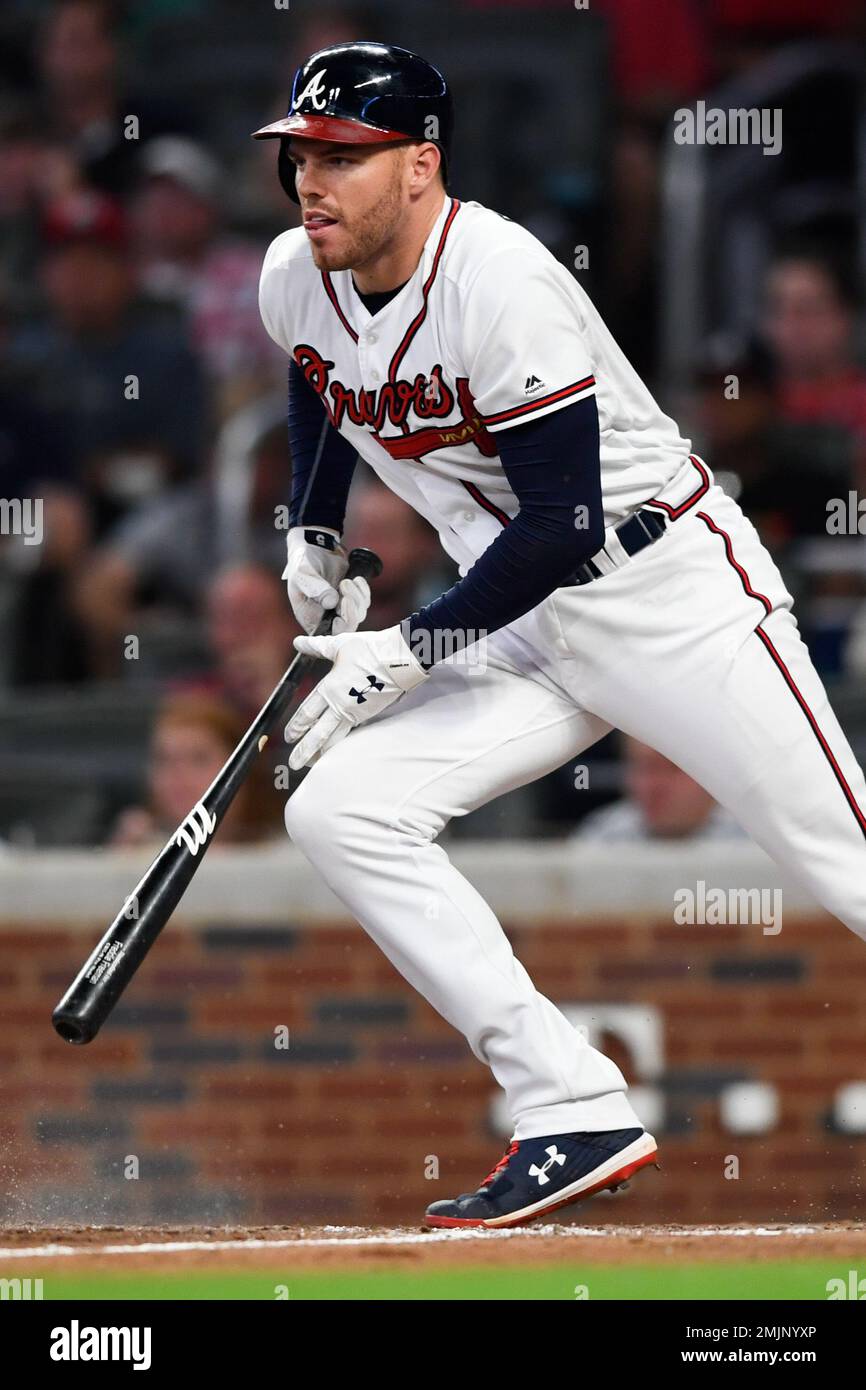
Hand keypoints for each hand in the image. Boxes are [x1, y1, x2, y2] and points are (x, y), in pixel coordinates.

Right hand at [282, 526, 370, 634]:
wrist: (314, 547)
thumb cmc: (302, 562)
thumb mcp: (302, 573)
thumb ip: (314, 588)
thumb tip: (331, 602)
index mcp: (311, 617)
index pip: (330, 634)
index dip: (342, 623)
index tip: (344, 602)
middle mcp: (326, 616)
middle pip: (348, 626)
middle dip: (352, 607)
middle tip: (345, 585)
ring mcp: (340, 607)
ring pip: (359, 613)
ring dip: (357, 596)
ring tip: (346, 580)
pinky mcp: (351, 597)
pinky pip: (364, 602)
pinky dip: (363, 590)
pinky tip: (356, 578)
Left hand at [285, 624, 427, 768]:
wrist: (400, 659)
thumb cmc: (369, 650)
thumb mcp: (339, 645)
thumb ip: (316, 647)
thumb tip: (298, 642)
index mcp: (330, 689)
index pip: (308, 713)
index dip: (296, 726)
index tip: (288, 737)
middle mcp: (341, 705)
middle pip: (318, 733)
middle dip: (305, 750)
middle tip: (293, 763)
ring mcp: (356, 712)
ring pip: (335, 738)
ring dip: (322, 752)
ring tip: (312, 762)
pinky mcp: (369, 713)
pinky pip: (349, 732)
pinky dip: (339, 742)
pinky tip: (334, 746)